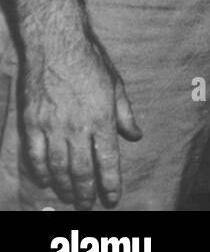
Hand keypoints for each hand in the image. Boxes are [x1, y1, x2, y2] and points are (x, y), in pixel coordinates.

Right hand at [20, 26, 140, 209]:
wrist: (57, 46)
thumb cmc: (90, 62)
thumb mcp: (116, 86)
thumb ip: (125, 114)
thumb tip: (136, 136)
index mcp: (102, 118)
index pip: (108, 160)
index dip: (110, 183)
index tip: (113, 198)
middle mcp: (77, 127)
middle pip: (82, 170)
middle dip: (87, 192)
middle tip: (89, 205)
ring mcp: (52, 127)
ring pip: (58, 167)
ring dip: (65, 186)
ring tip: (71, 198)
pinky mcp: (33, 123)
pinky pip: (36, 155)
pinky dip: (40, 171)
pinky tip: (45, 181)